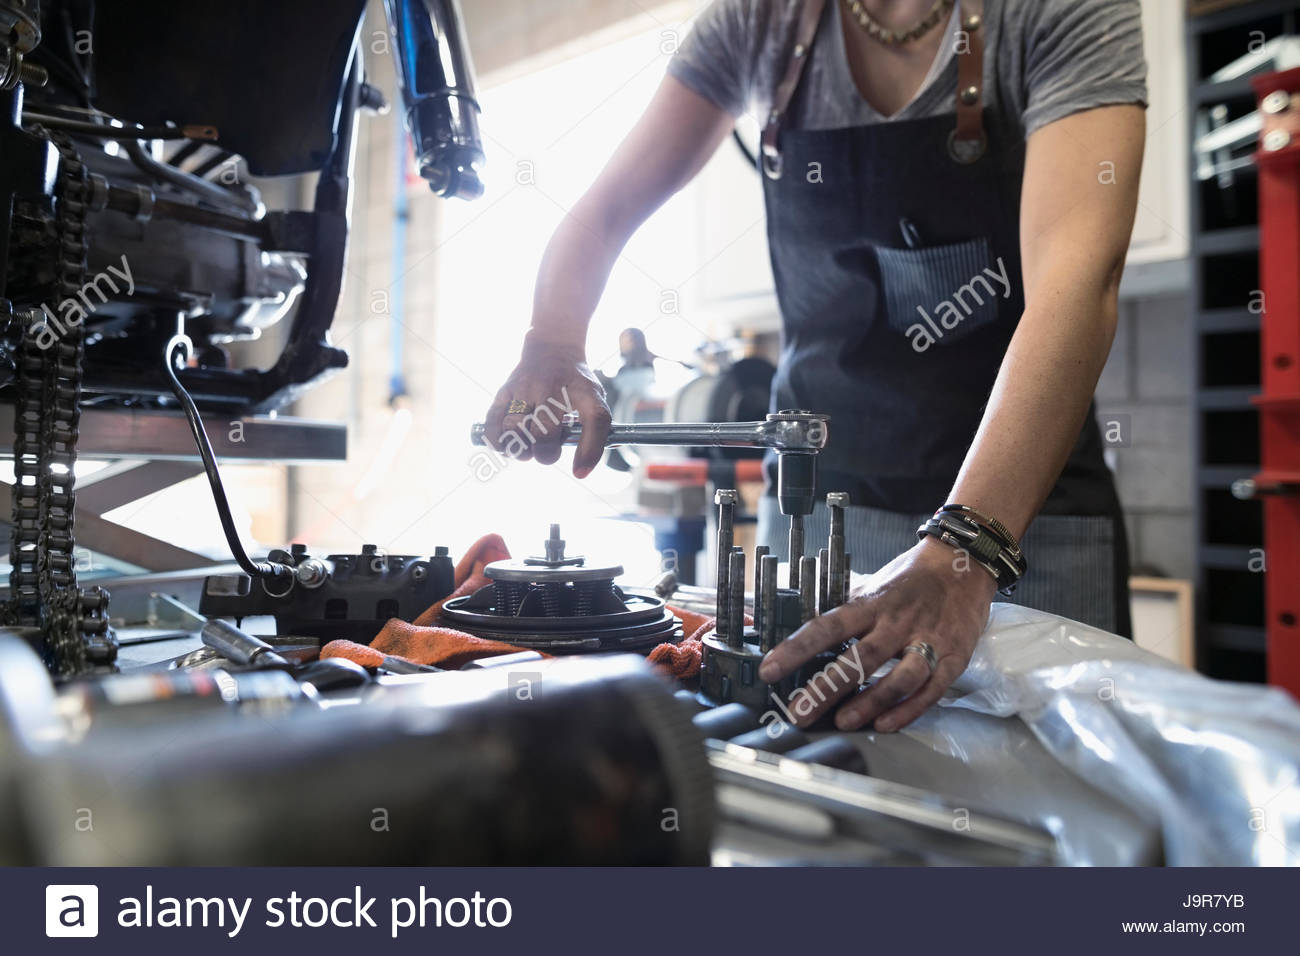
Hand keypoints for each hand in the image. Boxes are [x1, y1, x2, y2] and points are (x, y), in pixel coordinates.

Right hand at [482, 331, 611, 477]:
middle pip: (542, 433)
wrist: (553, 348)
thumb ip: (594, 435)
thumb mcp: (594, 402)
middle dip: (544, 453)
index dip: (584, 453)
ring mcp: (523, 388)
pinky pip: (492, 420)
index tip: (577, 471)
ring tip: (525, 451)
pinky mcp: (504, 391)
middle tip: (547, 450)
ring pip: (513, 428)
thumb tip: (580, 473)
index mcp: (576, 393)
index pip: (587, 423)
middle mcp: (548, 389)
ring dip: (518, 449)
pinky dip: (495, 440)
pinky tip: (504, 446)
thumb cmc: (575, 384)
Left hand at [757, 536, 995, 732]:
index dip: (796, 649)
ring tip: (843, 722)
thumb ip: (845, 611)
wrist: (964, 564)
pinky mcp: (953, 658)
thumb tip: (803, 630)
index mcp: (870, 603)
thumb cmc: (909, 579)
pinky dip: (908, 710)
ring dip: (869, 702)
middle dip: (826, 688)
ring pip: (897, 678)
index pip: (827, 627)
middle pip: (859, 658)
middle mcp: (897, 622)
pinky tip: (885, 725)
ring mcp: (927, 641)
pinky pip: (930, 690)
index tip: (769, 670)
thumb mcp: (872, 586)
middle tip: (799, 712)